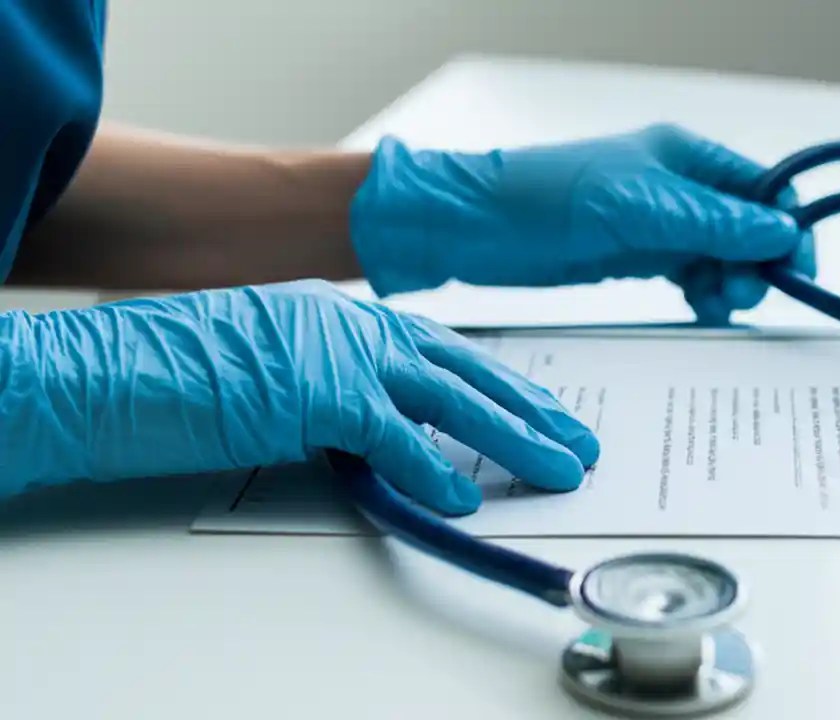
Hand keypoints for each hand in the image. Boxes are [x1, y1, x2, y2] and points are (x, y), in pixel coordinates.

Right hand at [0, 281, 597, 515]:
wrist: (106, 371)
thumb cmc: (174, 375)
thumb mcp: (272, 373)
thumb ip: (329, 390)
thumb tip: (373, 430)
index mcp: (342, 317)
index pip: (440, 351)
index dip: (497, 384)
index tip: (539, 408)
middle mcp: (350, 325)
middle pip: (463, 369)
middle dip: (528, 407)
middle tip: (577, 438)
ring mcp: (336, 353)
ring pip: (450, 398)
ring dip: (510, 437)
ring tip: (558, 468)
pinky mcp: (314, 391)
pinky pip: (392, 435)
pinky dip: (430, 466)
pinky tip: (465, 495)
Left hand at [349, 124, 813, 323]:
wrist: (475, 226)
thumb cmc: (547, 199)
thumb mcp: (640, 209)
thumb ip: (714, 221)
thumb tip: (782, 232)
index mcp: (686, 158)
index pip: (764, 188)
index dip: (785, 227)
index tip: (792, 268)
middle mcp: (679, 188)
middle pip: (749, 228)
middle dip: (757, 262)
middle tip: (739, 295)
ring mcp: (659, 225)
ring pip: (722, 257)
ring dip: (731, 283)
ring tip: (716, 304)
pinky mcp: (637, 256)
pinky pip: (691, 277)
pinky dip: (703, 295)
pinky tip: (699, 309)